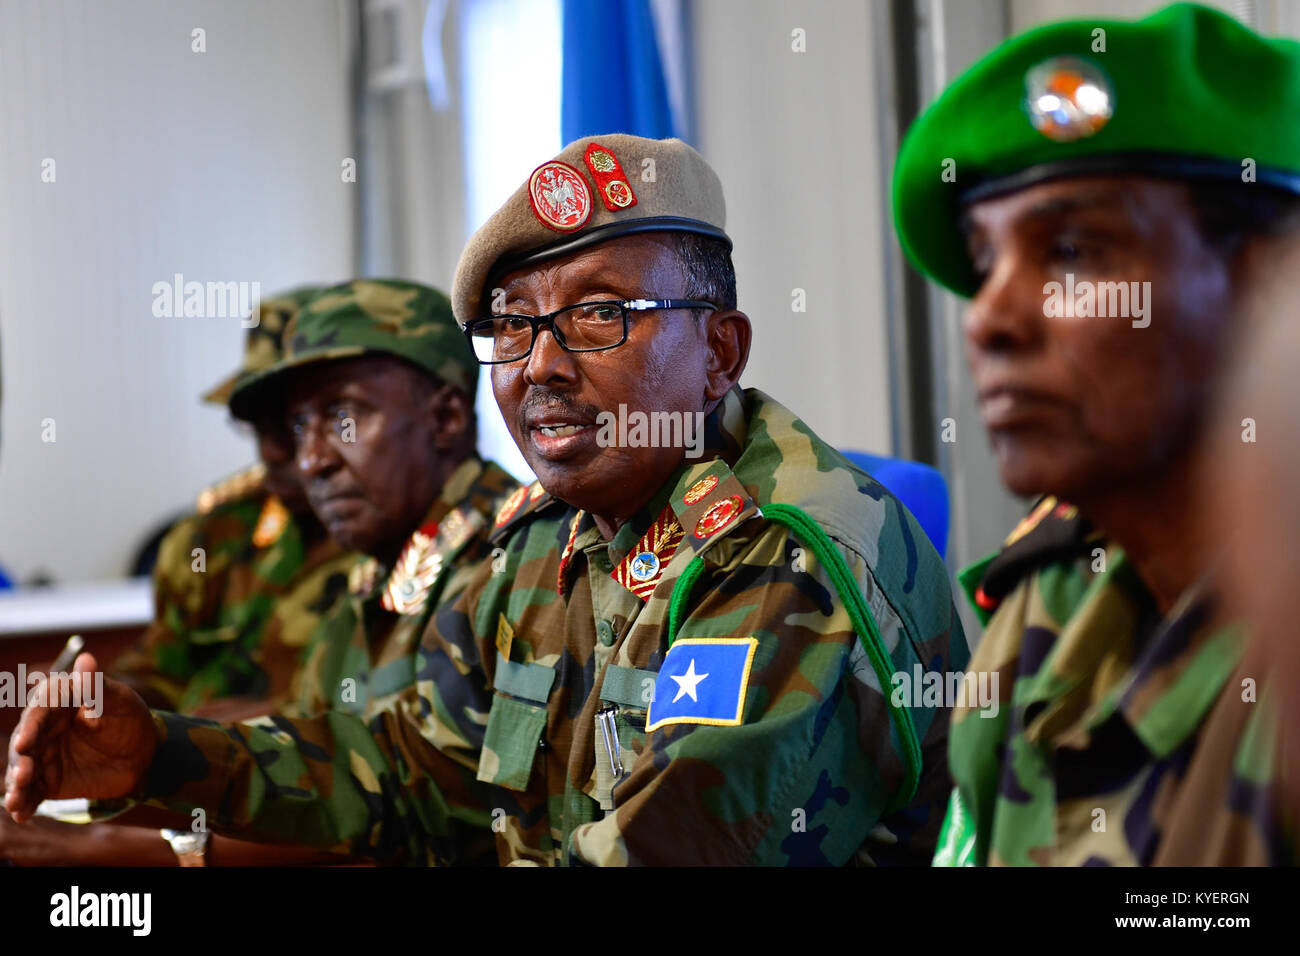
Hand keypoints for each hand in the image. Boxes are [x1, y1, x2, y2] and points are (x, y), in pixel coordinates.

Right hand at [4, 653, 156, 821]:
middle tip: (23, 774)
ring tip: (16, 798)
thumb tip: (86, 658)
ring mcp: (43, 755)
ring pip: (22, 768)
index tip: (25, 742)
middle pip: (23, 742)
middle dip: (19, 760)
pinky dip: (24, 803)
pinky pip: (31, 792)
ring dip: (16, 784)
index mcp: (58, 702)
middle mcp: (43, 728)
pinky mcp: (47, 780)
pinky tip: (21, 814)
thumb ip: (97, 686)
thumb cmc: (130, 719)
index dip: (30, 727)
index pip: (39, 711)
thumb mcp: (119, 702)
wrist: (143, 754)